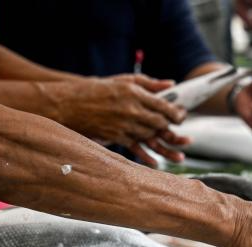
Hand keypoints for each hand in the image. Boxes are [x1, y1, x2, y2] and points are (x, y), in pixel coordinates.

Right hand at [55, 75, 189, 161]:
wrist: (69, 104)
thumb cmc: (97, 90)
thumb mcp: (123, 81)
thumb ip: (149, 83)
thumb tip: (171, 84)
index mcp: (134, 93)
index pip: (163, 105)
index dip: (176, 113)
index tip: (182, 115)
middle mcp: (131, 109)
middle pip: (159, 122)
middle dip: (171, 127)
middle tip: (178, 128)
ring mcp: (123, 124)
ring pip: (150, 135)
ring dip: (162, 141)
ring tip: (172, 145)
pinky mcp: (116, 137)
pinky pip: (136, 147)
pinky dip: (147, 154)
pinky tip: (157, 161)